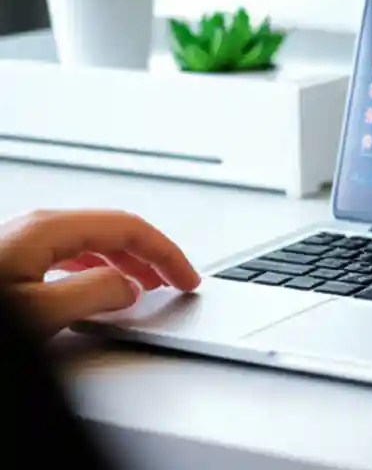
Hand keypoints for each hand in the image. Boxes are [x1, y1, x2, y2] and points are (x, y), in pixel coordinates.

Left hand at [0, 210, 200, 337]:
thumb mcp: (39, 311)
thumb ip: (93, 295)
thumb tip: (128, 289)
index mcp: (49, 229)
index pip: (130, 229)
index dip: (166, 254)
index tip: (187, 278)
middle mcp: (38, 227)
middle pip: (114, 232)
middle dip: (153, 257)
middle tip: (178, 282)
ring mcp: (24, 241)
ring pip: (93, 244)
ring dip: (128, 264)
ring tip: (148, 286)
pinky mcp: (14, 260)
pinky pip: (72, 257)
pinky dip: (101, 270)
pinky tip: (103, 286)